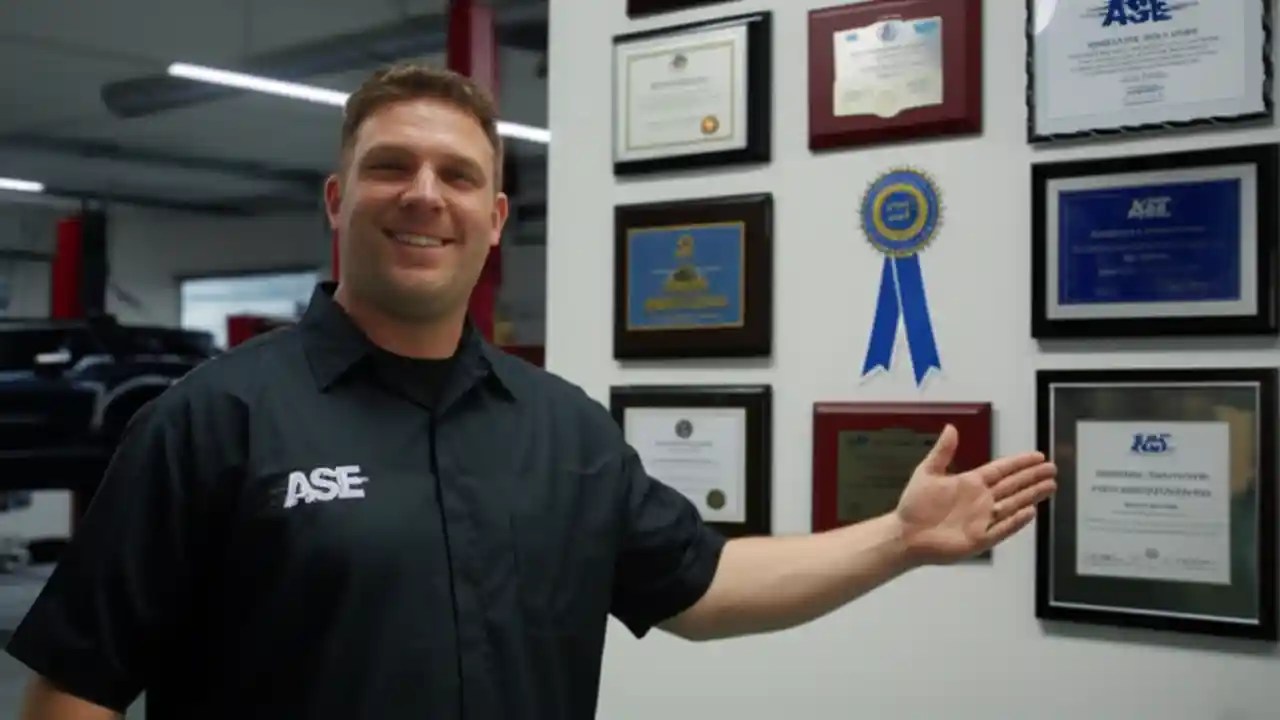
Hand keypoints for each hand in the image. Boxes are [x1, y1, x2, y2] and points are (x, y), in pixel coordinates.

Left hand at [894, 424, 1056, 564]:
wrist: (906, 534)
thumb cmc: (914, 505)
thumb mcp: (927, 473)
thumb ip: (942, 452)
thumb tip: (951, 427)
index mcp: (970, 483)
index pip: (1001, 470)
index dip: (1020, 463)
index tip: (1038, 456)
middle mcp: (981, 500)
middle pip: (1013, 486)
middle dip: (1032, 477)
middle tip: (1052, 469)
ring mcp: (982, 520)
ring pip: (1013, 505)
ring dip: (1031, 496)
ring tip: (1050, 486)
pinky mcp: (979, 539)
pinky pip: (1002, 529)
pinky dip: (1016, 521)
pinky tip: (1031, 512)